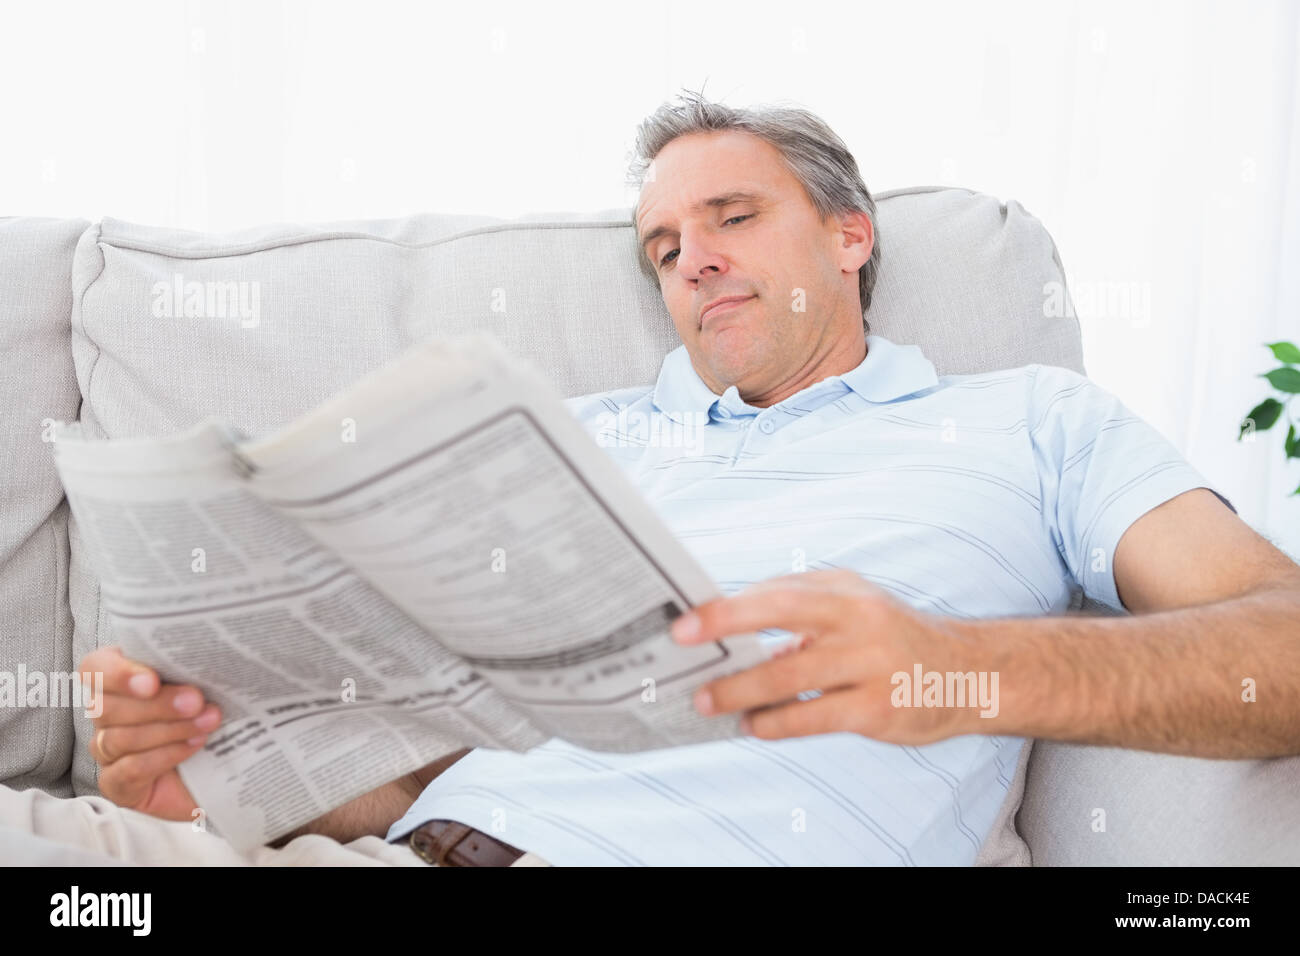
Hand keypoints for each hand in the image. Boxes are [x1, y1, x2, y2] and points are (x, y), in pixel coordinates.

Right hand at [80, 646, 221, 820]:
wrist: (228, 764)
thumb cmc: (210, 712)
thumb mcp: (204, 683)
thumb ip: (192, 668)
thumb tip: (203, 655)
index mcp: (121, 678)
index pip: (94, 668)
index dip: (117, 674)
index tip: (152, 681)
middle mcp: (107, 714)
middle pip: (106, 706)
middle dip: (157, 704)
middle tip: (196, 701)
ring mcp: (108, 752)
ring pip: (117, 739)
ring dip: (168, 729)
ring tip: (207, 722)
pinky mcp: (118, 784)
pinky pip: (128, 770)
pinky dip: (163, 756)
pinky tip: (193, 745)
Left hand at [670, 570, 984, 744]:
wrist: (970, 674)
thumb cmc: (892, 636)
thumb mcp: (854, 604)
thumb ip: (799, 607)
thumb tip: (733, 623)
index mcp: (846, 591)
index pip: (776, 591)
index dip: (727, 607)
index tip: (685, 621)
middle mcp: (859, 619)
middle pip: (781, 616)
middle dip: (726, 631)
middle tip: (682, 651)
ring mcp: (871, 664)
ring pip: (790, 675)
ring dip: (741, 691)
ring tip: (708, 701)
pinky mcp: (878, 708)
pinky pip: (814, 716)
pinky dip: (776, 722)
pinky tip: (754, 726)